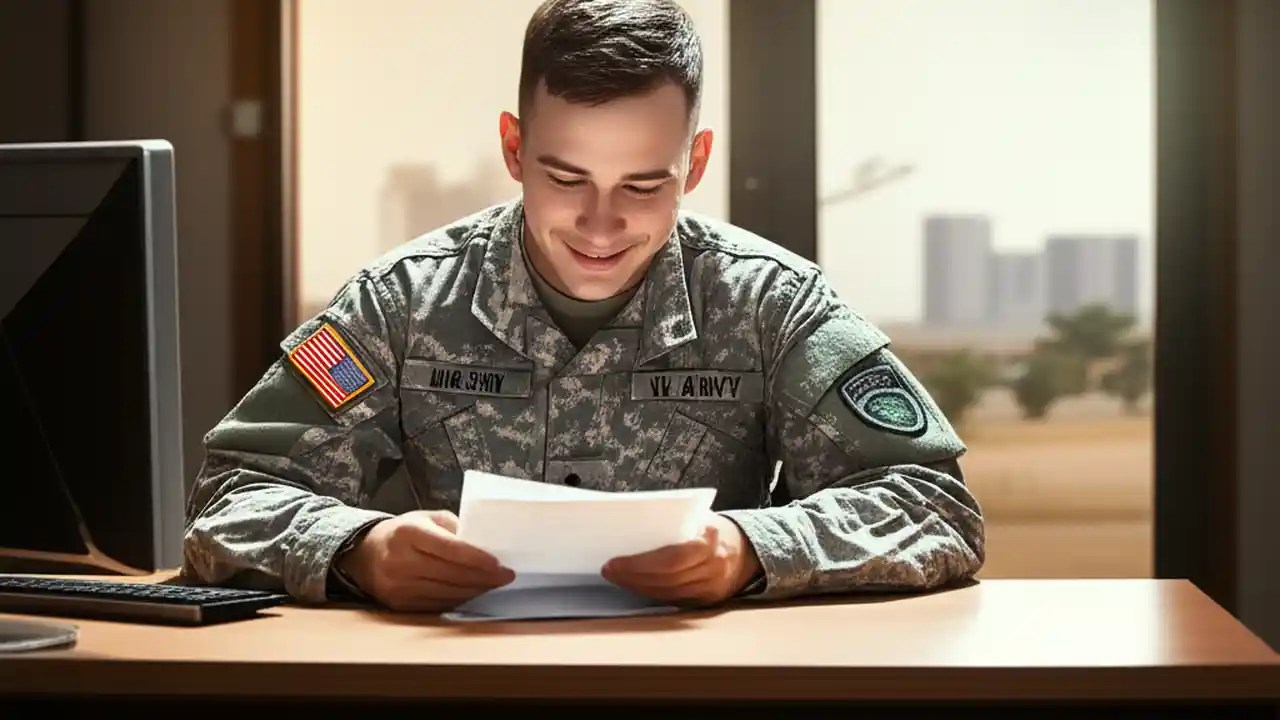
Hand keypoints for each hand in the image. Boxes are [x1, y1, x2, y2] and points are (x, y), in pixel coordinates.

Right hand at [337, 509, 513, 611]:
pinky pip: (438, 604)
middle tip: (506, 576)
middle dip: (484, 577)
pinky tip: (473, 592)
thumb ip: (454, 528)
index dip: (477, 558)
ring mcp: (398, 586)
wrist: (365, 555)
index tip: (500, 564)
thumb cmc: (404, 532)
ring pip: (447, 593)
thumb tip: (485, 544)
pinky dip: (459, 599)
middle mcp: (400, 561)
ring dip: (475, 590)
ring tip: (494, 584)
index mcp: (408, 533)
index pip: (450, 549)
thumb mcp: (427, 518)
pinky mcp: (399, 604)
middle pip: (452, 575)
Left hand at [601, 514, 761, 606]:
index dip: (639, 565)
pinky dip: (652, 594)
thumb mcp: (698, 517)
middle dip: (632, 577)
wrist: (748, 551)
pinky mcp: (706, 602)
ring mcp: (711, 589)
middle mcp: (713, 568)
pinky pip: (674, 601)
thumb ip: (672, 521)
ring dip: (638, 588)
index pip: (671, 559)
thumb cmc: (713, 528)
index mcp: (710, 541)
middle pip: (666, 580)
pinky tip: (636, 586)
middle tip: (609, 571)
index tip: (613, 563)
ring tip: (617, 578)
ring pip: (667, 594)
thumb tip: (629, 522)